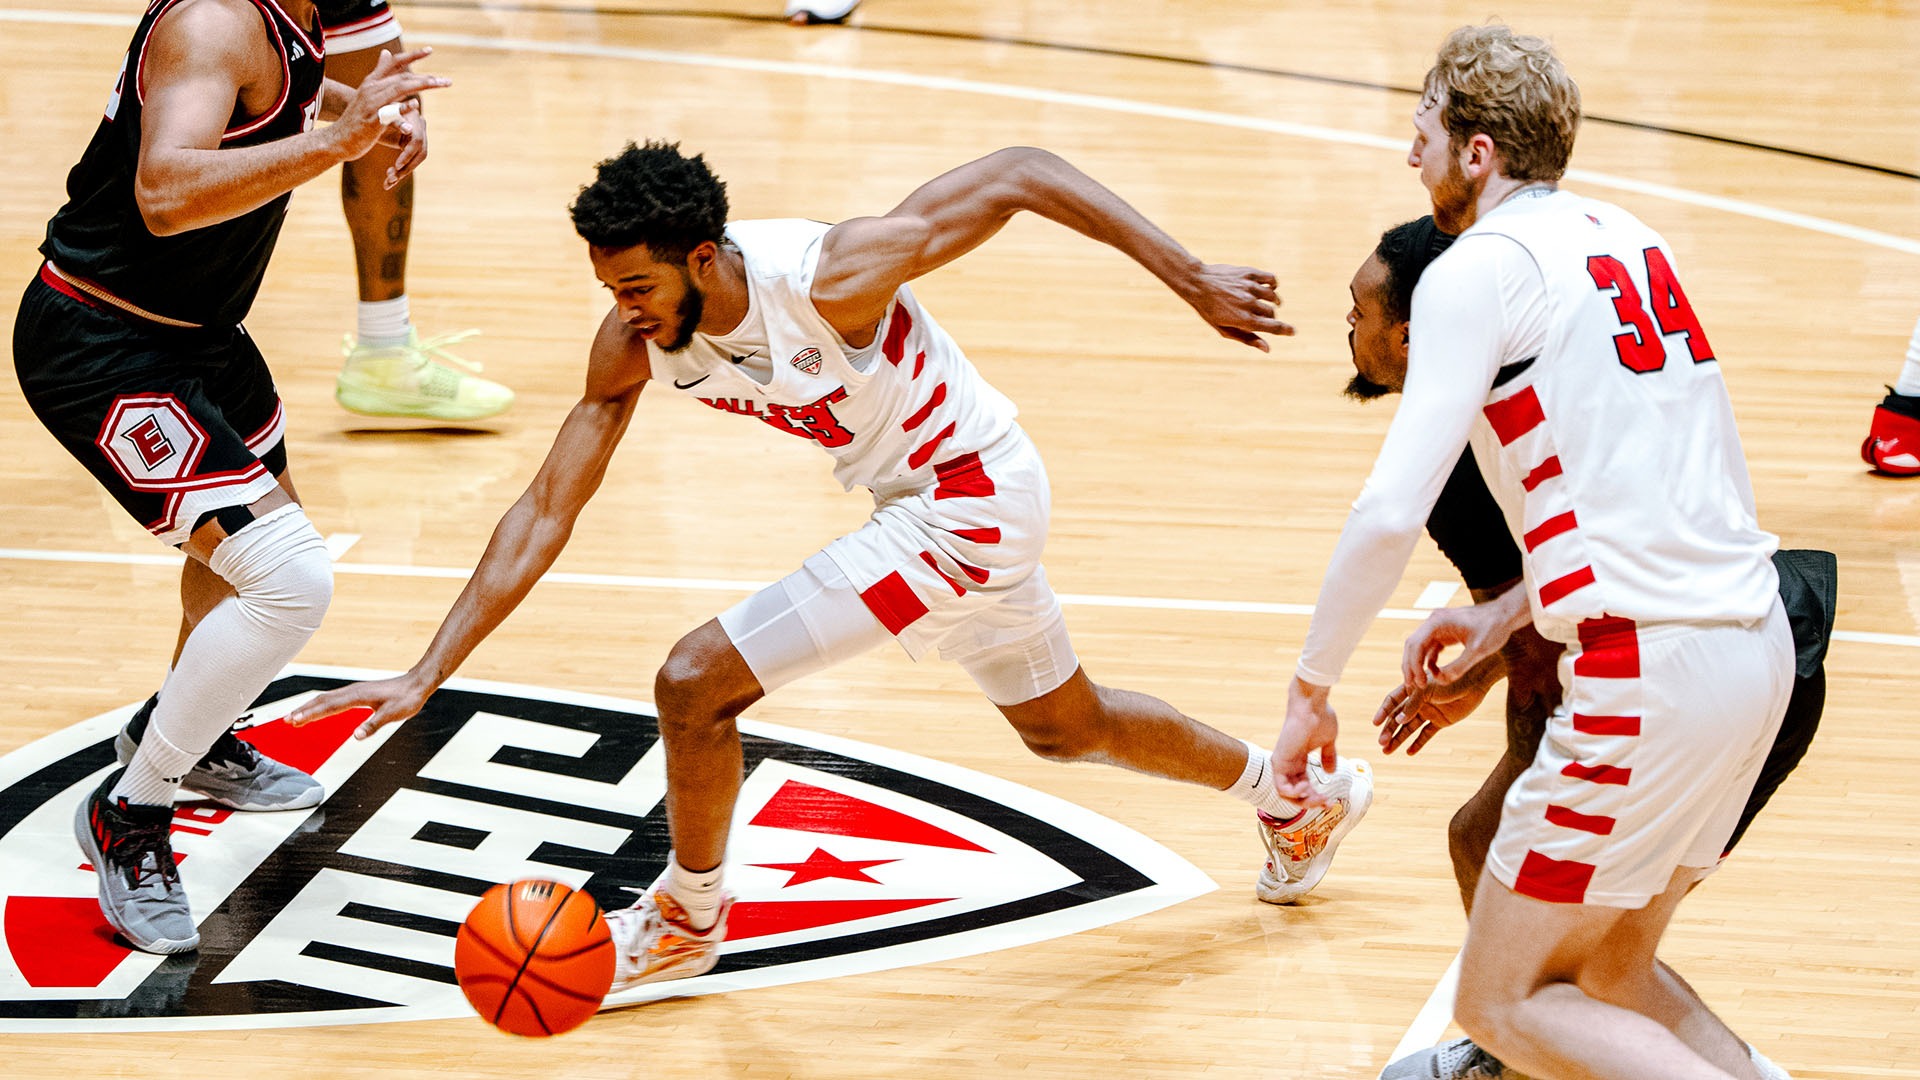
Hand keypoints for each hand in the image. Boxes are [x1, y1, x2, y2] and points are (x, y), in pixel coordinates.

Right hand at [287, 673, 433, 739]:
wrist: (417, 684)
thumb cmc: (406, 699)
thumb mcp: (392, 715)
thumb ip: (374, 725)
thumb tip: (356, 737)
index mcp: (357, 696)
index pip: (328, 707)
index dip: (310, 714)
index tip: (294, 721)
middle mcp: (353, 691)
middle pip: (322, 700)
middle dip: (303, 710)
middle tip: (286, 721)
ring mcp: (355, 691)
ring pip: (326, 698)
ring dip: (310, 707)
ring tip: (295, 717)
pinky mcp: (359, 693)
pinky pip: (334, 698)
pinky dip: (321, 704)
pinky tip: (318, 710)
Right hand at [327, 48, 449, 186]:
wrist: (337, 140)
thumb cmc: (356, 118)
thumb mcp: (367, 92)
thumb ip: (379, 74)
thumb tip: (386, 52)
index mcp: (372, 83)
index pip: (394, 64)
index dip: (412, 55)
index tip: (430, 50)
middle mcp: (371, 90)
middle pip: (402, 78)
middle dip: (425, 78)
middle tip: (446, 81)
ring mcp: (371, 105)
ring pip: (397, 90)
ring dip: (419, 86)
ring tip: (437, 86)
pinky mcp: (371, 122)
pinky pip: (388, 113)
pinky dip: (401, 109)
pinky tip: (415, 106)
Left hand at [1182, 263, 1294, 350]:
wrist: (1197, 283)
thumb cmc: (1209, 310)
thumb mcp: (1224, 329)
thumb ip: (1247, 339)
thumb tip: (1268, 349)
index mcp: (1243, 320)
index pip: (1272, 326)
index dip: (1285, 330)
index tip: (1293, 331)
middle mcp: (1249, 303)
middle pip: (1272, 313)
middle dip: (1269, 317)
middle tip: (1258, 316)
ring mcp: (1250, 287)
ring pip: (1273, 296)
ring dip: (1273, 302)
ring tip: (1262, 303)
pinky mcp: (1250, 273)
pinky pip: (1271, 279)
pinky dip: (1273, 285)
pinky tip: (1267, 288)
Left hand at [1270, 676, 1338, 805]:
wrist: (1312, 705)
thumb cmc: (1320, 717)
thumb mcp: (1328, 741)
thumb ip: (1328, 756)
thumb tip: (1330, 772)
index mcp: (1298, 761)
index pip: (1303, 787)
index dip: (1316, 798)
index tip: (1332, 802)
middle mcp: (1288, 765)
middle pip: (1295, 795)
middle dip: (1311, 803)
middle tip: (1327, 803)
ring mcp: (1282, 764)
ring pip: (1287, 796)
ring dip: (1304, 801)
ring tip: (1319, 796)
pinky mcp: (1279, 761)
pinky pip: (1281, 788)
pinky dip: (1294, 793)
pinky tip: (1307, 787)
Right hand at [1372, 674, 1491, 754]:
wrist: (1475, 681)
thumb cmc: (1449, 680)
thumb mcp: (1427, 691)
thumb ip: (1413, 705)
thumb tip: (1398, 721)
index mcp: (1412, 688)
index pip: (1392, 702)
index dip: (1383, 712)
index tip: (1375, 724)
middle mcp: (1418, 701)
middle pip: (1399, 718)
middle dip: (1389, 730)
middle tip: (1381, 743)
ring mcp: (1429, 712)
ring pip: (1410, 728)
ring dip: (1399, 739)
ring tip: (1387, 752)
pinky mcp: (1441, 721)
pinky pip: (1427, 734)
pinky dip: (1418, 743)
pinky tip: (1409, 753)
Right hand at [1402, 591, 1526, 690]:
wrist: (1505, 615)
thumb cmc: (1493, 628)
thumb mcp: (1478, 650)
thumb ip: (1459, 666)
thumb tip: (1440, 681)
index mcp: (1438, 622)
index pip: (1415, 645)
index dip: (1414, 666)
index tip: (1419, 683)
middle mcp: (1434, 622)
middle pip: (1412, 645)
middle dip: (1410, 666)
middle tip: (1412, 686)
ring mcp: (1438, 626)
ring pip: (1419, 647)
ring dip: (1417, 664)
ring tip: (1420, 683)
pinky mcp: (1444, 632)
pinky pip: (1430, 647)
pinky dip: (1429, 661)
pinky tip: (1434, 673)